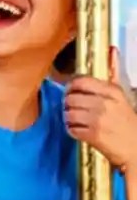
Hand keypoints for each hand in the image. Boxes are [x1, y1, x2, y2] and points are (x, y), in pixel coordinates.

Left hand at [65, 46, 136, 171]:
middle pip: (71, 98)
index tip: (72, 91)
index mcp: (112, 92)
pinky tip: (79, 130)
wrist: (136, 148)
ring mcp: (98, 119)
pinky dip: (72, 130)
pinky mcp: (92, 135)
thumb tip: (112, 50)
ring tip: (77, 120)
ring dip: (69, 118)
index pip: (81, 81)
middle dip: (69, 104)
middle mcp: (104, 103)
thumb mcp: (122, 95)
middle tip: (74, 108)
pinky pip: (70, 128)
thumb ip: (114, 73)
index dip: (72, 86)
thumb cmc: (129, 122)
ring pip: (68, 113)